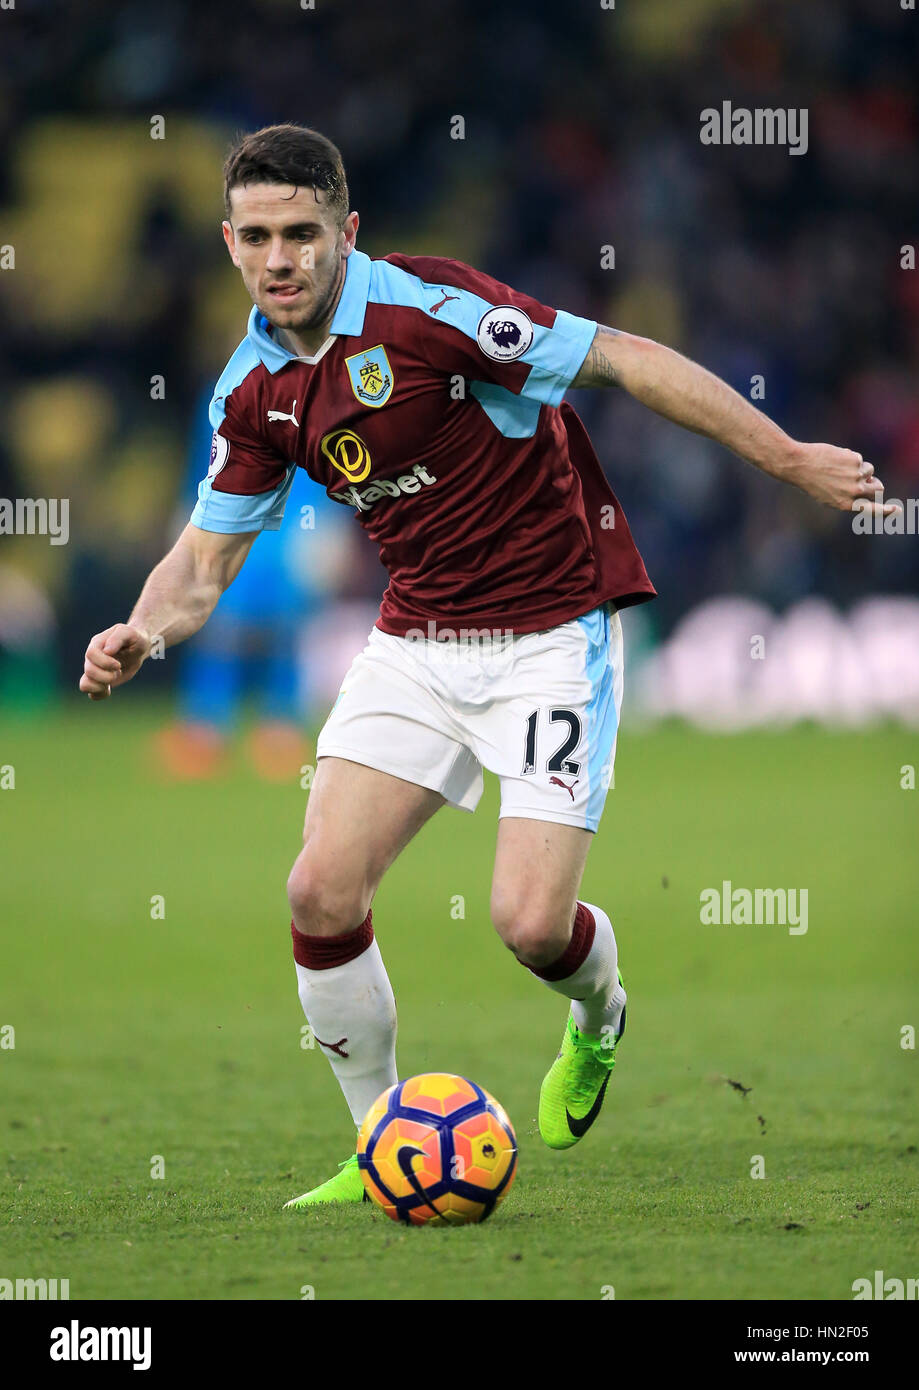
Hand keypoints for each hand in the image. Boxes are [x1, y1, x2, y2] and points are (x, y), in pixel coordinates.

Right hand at [79, 624, 152, 700]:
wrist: (137, 649)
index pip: (91, 654)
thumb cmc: (134, 638)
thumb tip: (107, 650)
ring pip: (85, 684)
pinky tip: (109, 689)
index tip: (118, 665)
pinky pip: (90, 693)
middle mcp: (92, 658)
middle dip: (106, 676)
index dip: (104, 662)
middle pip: (89, 671)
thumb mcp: (130, 633)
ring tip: (112, 681)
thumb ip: (118, 638)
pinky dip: (100, 695)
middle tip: (118, 672)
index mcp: (98, 644)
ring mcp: (94, 670)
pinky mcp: (98, 681)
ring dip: (100, 687)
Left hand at [784, 442, 900, 515]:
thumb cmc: (811, 481)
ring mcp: (856, 476)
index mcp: (846, 504)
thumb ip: (850, 494)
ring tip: (840, 467)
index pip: (872, 510)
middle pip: (877, 488)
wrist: (799, 465)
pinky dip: (850, 458)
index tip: (897, 509)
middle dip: (875, 483)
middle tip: (868, 480)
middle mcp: (854, 492)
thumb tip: (870, 483)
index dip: (887, 510)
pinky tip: (835, 459)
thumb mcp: (829, 495)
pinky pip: (860, 460)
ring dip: (860, 469)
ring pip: (869, 471)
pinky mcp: (856, 461)